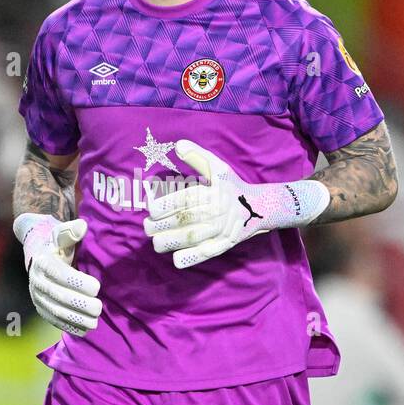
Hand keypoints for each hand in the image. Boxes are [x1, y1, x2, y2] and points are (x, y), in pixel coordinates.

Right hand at [13, 213, 102, 335]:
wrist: (37, 254)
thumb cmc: (55, 244)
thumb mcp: (61, 234)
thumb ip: (70, 231)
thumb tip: (82, 226)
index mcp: (43, 262)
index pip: (59, 274)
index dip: (77, 282)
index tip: (97, 287)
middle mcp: (36, 281)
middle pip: (58, 296)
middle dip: (79, 304)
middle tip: (99, 307)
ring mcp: (37, 297)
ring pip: (55, 311)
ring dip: (76, 318)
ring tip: (95, 322)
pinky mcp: (41, 308)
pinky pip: (54, 320)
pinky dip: (69, 326)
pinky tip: (84, 330)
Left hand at [142, 140, 328, 268]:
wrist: (257, 208)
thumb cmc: (230, 186)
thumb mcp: (217, 167)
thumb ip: (197, 156)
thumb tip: (178, 145)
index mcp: (214, 192)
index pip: (187, 199)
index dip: (166, 204)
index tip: (150, 208)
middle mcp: (218, 212)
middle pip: (186, 220)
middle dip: (162, 225)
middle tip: (146, 226)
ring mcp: (222, 231)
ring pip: (193, 238)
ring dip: (171, 242)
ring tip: (155, 242)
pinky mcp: (224, 245)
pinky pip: (206, 254)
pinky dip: (190, 258)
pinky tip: (175, 258)